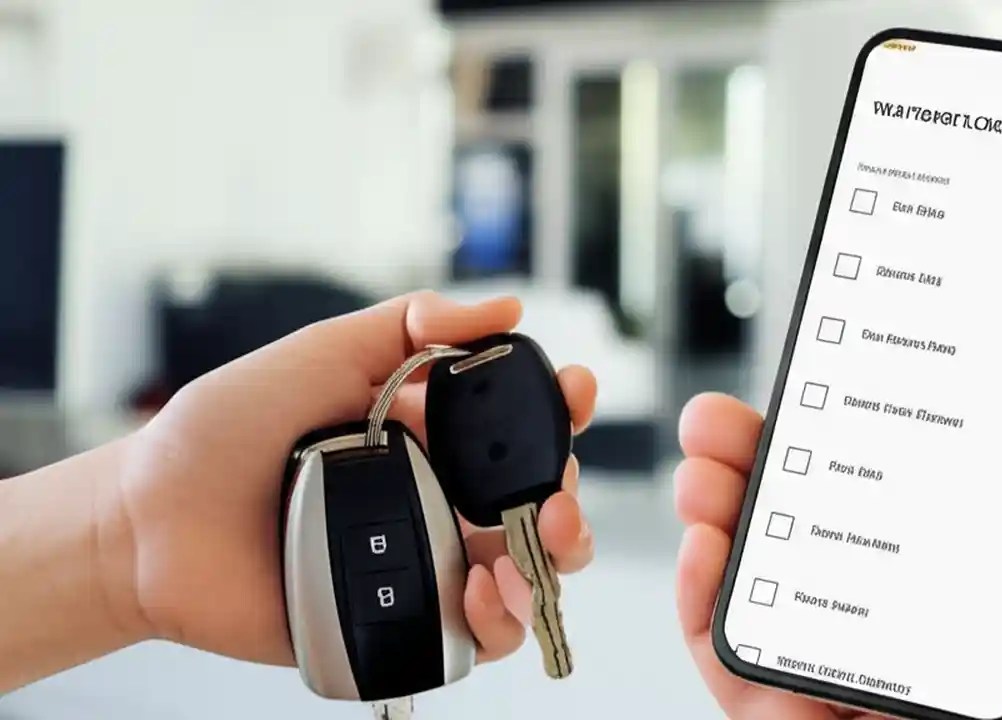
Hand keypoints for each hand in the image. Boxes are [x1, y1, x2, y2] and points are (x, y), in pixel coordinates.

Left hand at [102, 292, 595, 665]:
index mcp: (429, 433)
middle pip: (540, 505)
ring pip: (525, 574)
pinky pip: (476, 634)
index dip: (561, 411)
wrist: (153, 520)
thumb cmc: (226, 428)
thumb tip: (507, 305)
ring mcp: (423, 560)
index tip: (573, 395)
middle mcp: (437, 496)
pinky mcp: (400, 619)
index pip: (520, 425)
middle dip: (570, 500)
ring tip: (524, 555)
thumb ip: (412, 324)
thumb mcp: (323, 352)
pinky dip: (500, 621)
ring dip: (549, 564)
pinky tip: (481, 593)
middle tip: (554, 498)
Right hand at [674, 327, 1001, 718]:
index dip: (853, 424)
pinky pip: (747, 677)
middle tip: (718, 423)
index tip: (811, 377)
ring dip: (720, 526)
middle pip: (830, 530)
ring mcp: (886, 687)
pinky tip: (701, 563)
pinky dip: (704, 617)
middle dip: (761, 466)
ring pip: (776, 596)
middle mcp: (945, 629)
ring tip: (699, 481)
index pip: (917, 481)